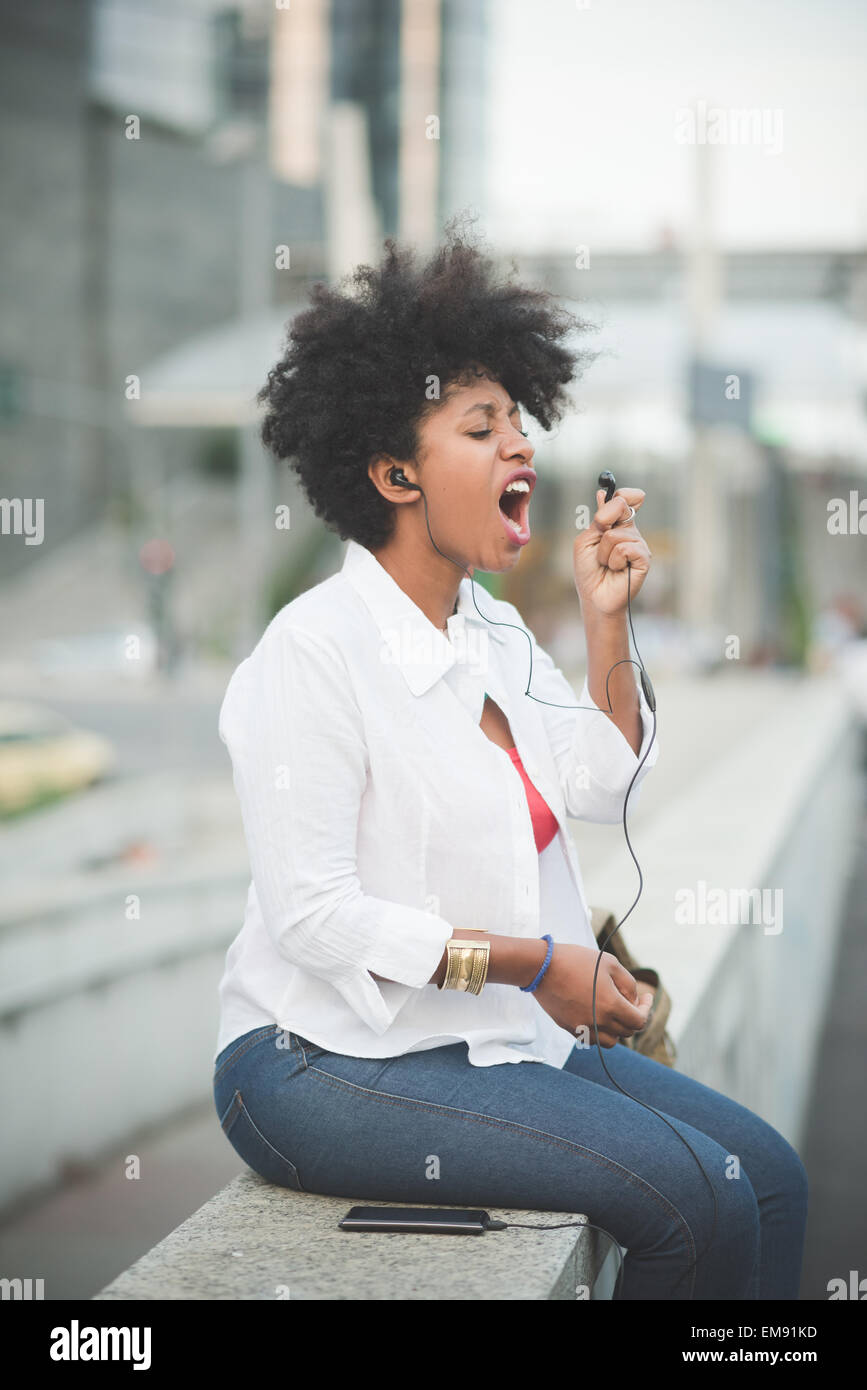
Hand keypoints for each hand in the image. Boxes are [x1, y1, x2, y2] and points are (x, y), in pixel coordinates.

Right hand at [533, 943, 652, 1047]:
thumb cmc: (576, 961)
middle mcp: (598, 1022)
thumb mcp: (610, 963)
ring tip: (614, 1011)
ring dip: (617, 1029)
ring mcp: (583, 1028)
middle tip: (630, 999)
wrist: (542, 967)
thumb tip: (633, 1000)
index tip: (646, 997)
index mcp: (611, 1006)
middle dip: (633, 1016)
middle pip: (626, 1032)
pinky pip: (592, 1039)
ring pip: (610, 1041)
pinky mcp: (570, 1028)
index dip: (646, 1009)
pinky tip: (597, 1014)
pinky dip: (600, 1031)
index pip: (639, 1022)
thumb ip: (628, 983)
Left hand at [573, 487, 650, 616]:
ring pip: (617, 534)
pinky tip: (616, 569)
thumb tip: (603, 494)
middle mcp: (630, 531)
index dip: (623, 494)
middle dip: (603, 521)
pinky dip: (614, 560)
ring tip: (606, 564)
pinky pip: (626, 548)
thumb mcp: (586, 541)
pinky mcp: (644, 559)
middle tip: (598, 539)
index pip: (626, 498)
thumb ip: (597, 520)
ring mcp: (639, 544)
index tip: (616, 499)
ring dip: (603, 552)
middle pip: (622, 507)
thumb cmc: (589, 570)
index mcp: (617, 524)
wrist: (594, 597)